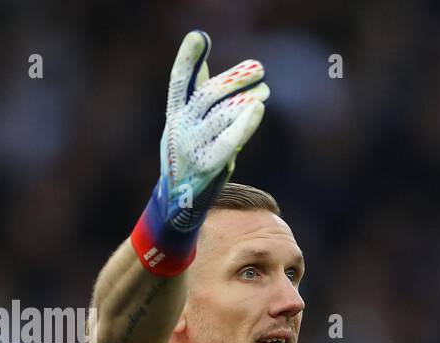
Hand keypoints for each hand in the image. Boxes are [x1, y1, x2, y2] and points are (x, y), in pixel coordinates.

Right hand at [133, 30, 269, 273]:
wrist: (177, 209)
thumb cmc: (188, 163)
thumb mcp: (188, 128)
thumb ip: (198, 98)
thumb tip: (206, 66)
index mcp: (175, 117)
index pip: (178, 82)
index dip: (188, 59)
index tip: (199, 36)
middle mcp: (179, 129)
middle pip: (207, 95)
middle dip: (234, 79)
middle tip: (258, 68)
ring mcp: (191, 148)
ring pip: (219, 116)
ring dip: (244, 100)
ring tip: (264, 89)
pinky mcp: (206, 167)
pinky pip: (226, 141)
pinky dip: (242, 124)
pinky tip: (257, 109)